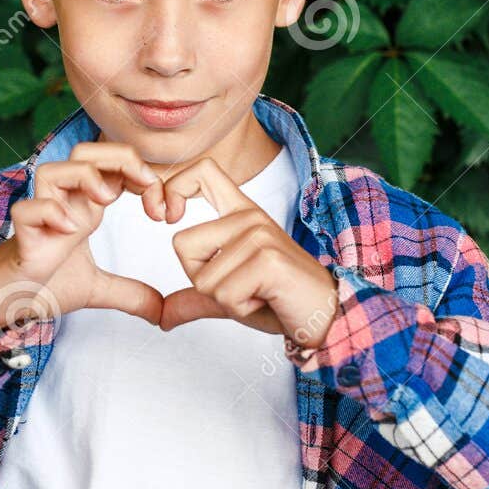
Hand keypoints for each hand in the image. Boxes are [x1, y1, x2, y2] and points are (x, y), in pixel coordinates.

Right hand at [0, 142, 168, 331]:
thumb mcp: (99, 289)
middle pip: (85, 152)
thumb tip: (163, 312)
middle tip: (146, 184)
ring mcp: (42, 217)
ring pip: (52, 169)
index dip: (142, 173)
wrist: (9, 302)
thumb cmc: (47, 282)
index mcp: (84, 206)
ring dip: (83, 176)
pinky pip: (26, 210)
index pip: (113, 164)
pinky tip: (69, 232)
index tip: (163, 209)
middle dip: (119, 157)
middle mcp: (64, 204)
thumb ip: (132, 295)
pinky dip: (48, 213)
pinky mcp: (23, 237)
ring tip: (107, 201)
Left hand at [158, 155, 338, 347]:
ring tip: (259, 293)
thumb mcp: (231, 296)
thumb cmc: (281, 301)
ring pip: (203, 278)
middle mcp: (250, 218)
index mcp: (241, 214)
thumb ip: (196, 297)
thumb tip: (162, 316)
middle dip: (202, 280)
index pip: (202, 172)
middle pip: (182, 243)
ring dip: (226, 300)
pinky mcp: (268, 259)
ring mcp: (260, 235)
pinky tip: (268, 299)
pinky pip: (224, 294)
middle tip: (241, 286)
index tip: (167, 215)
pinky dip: (241, 308)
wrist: (326, 317)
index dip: (174, 186)